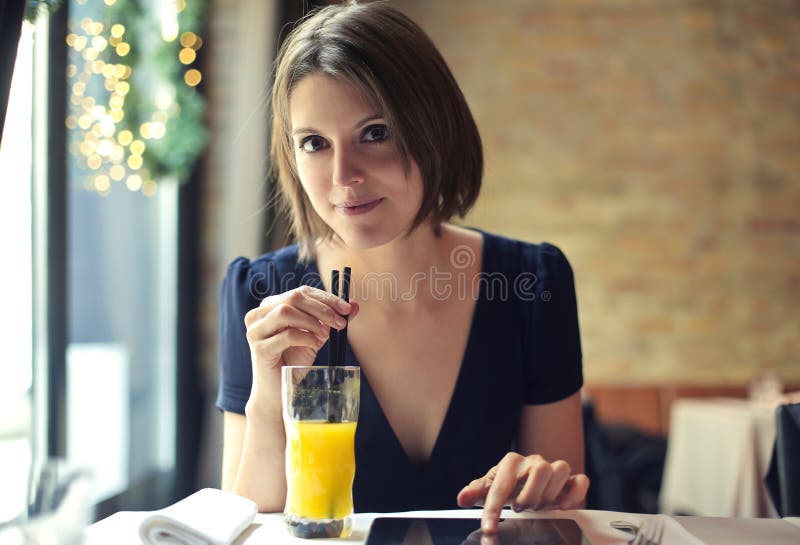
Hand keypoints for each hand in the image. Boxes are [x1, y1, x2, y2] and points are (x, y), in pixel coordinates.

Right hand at [244, 285, 358, 392]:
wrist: (277, 392)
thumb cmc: (293, 362)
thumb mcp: (315, 336)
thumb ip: (331, 320)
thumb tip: (354, 305)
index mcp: (270, 307)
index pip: (300, 292)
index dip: (326, 297)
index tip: (346, 308)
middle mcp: (258, 315)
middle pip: (294, 298)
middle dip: (322, 308)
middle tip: (340, 322)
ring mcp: (256, 331)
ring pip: (286, 312)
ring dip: (312, 321)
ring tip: (325, 334)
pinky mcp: (260, 349)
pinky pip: (287, 335)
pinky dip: (306, 337)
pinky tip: (314, 343)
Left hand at [456, 453, 589, 533]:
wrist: (526, 484)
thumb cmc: (508, 486)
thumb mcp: (489, 489)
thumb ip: (476, 492)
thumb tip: (462, 498)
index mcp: (511, 462)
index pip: (502, 484)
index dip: (493, 508)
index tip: (489, 526)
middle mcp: (534, 462)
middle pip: (539, 470)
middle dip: (528, 495)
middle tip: (520, 509)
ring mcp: (554, 469)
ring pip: (559, 470)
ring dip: (548, 494)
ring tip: (538, 507)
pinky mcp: (571, 480)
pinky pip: (580, 480)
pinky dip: (575, 493)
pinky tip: (563, 506)